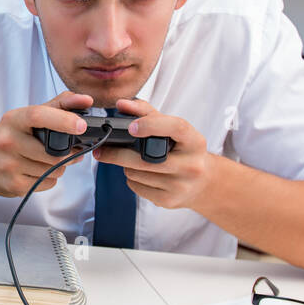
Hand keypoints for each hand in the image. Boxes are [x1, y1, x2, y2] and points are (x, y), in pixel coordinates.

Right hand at [0, 91, 92, 197]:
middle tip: (67, 150)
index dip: (63, 120)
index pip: (38, 116)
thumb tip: (86, 100)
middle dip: (68, 153)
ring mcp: (9, 165)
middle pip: (53, 151)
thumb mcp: (26, 117)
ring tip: (45, 161)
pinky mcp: (13, 185)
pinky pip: (48, 183)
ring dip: (58, 166)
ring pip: (54, 169)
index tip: (81, 125)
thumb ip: (57, 105)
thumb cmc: (9, 137)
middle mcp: (7, 141)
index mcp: (13, 120)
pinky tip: (36, 171)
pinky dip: (50, 178)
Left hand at [93, 98, 212, 209]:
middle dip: (117, 153)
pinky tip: (142, 175)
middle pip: (144, 159)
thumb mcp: (173, 130)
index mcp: (195, 141)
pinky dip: (132, 179)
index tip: (130, 126)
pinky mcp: (168, 200)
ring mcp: (180, 185)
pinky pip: (136, 187)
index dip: (151, 125)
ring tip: (134, 161)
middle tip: (101, 150)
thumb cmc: (183, 150)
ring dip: (126, 166)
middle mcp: (191, 165)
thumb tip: (121, 104)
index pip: (175, 128)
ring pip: (136, 173)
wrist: (202, 183)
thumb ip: (147, 113)